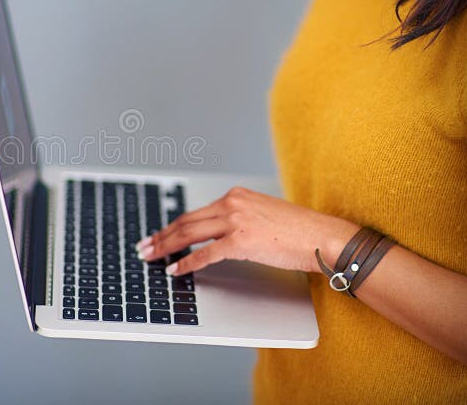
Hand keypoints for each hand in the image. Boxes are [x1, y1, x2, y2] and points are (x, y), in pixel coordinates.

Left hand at [136, 186, 359, 275]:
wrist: (323, 236)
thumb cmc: (298, 231)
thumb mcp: (261, 216)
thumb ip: (237, 220)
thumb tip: (214, 237)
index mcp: (235, 196)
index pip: (195, 213)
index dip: (172, 226)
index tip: (157, 235)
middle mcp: (232, 204)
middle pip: (186, 221)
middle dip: (161, 236)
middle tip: (143, 247)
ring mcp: (236, 221)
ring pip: (189, 234)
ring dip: (166, 247)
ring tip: (151, 258)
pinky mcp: (242, 240)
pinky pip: (205, 254)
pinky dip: (187, 263)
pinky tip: (175, 270)